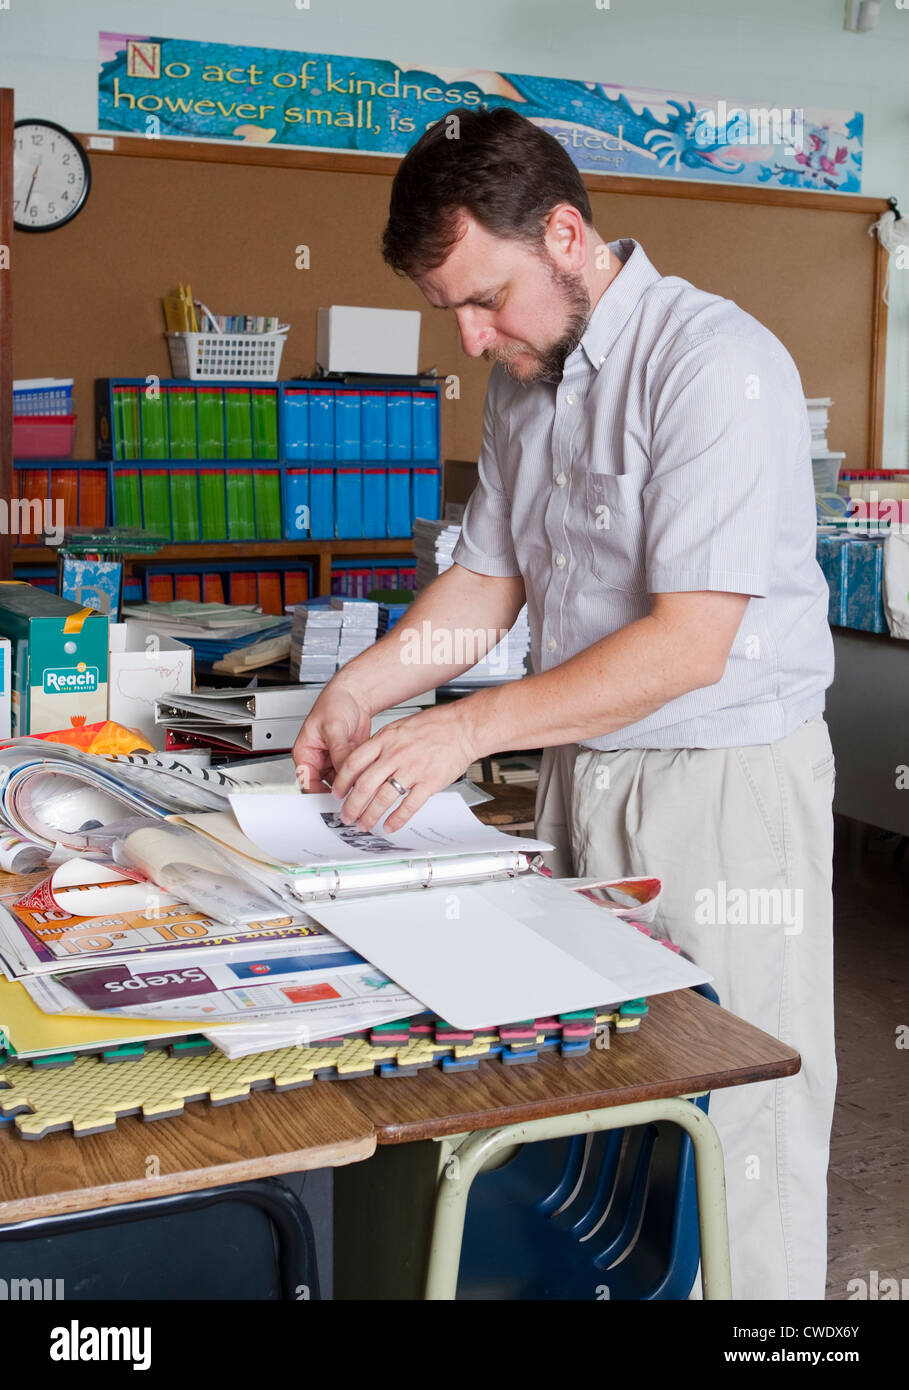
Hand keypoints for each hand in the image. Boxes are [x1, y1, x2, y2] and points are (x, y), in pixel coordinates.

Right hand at [292, 683, 372, 792]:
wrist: (353, 695)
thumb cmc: (334, 703)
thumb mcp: (334, 728)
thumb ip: (339, 752)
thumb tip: (345, 774)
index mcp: (305, 753)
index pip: (307, 783)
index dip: (319, 794)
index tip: (333, 800)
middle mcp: (318, 760)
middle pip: (324, 786)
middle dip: (337, 792)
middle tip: (350, 798)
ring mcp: (334, 761)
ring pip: (340, 783)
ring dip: (350, 786)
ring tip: (361, 787)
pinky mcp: (348, 761)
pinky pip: (353, 776)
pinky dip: (360, 778)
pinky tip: (367, 778)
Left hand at [329, 704, 477, 831]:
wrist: (464, 727)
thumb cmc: (436, 725)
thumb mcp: (400, 727)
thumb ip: (382, 744)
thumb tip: (364, 761)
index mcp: (386, 739)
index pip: (354, 763)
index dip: (342, 781)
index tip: (337, 793)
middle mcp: (396, 754)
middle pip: (364, 785)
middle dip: (352, 805)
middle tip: (346, 816)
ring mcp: (412, 769)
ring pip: (383, 798)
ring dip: (370, 815)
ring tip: (364, 824)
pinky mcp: (429, 782)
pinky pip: (409, 805)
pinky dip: (397, 819)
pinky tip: (390, 826)